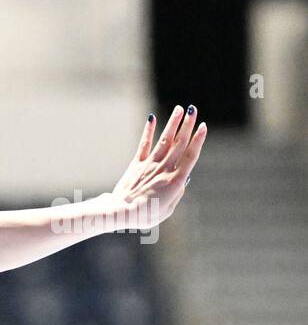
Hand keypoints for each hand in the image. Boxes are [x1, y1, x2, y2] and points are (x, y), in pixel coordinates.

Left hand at [107, 104, 206, 228]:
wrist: (120, 212)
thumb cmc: (145, 215)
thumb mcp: (168, 210)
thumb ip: (177, 194)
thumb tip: (184, 180)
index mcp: (176, 180)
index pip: (190, 156)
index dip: (198, 140)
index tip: (203, 126)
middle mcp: (164, 168)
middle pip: (179, 143)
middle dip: (187, 125)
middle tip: (193, 109)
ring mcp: (149, 165)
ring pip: (164, 140)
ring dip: (172, 123)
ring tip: (179, 109)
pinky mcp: (136, 165)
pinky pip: (144, 144)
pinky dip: (149, 131)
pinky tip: (152, 118)